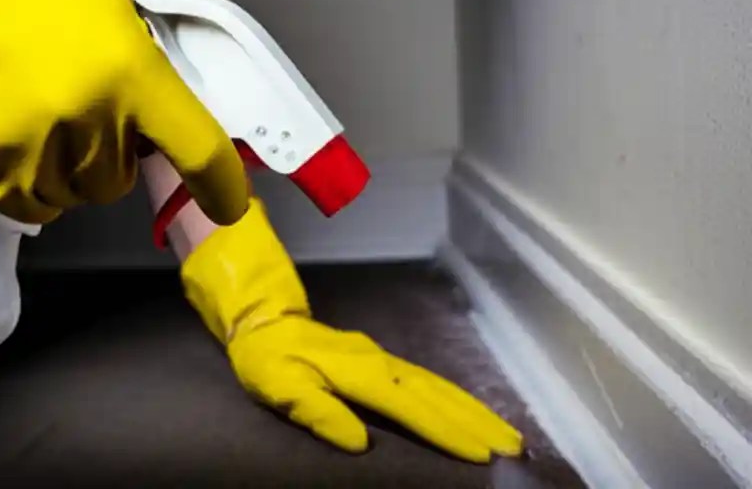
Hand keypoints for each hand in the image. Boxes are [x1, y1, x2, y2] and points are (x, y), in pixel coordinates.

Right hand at [0, 0, 247, 224]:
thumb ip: (159, 33)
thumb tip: (181, 76)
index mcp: (130, 71)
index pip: (198, 150)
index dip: (221, 185)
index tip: (227, 198)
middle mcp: (87, 119)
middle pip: (125, 177)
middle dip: (116, 147)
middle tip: (86, 100)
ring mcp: (32, 149)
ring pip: (77, 193)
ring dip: (71, 165)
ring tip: (43, 109)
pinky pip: (30, 202)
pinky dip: (30, 179)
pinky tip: (16, 131)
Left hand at [181, 199, 522, 462]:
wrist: (261, 320)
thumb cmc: (267, 360)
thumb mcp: (280, 388)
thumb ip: (318, 412)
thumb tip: (358, 442)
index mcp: (358, 373)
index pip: (411, 407)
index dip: (446, 431)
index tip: (479, 454)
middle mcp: (379, 363)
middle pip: (437, 395)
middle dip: (476, 422)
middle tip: (513, 448)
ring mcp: (382, 358)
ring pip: (437, 385)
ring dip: (473, 409)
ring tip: (506, 434)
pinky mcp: (380, 359)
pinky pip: (426, 380)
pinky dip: (454, 397)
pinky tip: (469, 411)